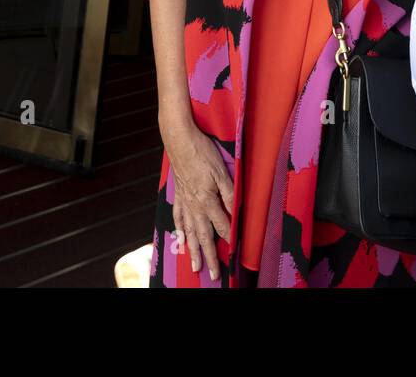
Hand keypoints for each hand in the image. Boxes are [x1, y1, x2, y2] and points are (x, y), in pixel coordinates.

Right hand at [161, 117, 233, 280]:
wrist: (179, 139)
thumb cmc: (202, 152)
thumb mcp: (221, 172)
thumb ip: (230, 193)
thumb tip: (237, 211)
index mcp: (207, 200)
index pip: (222, 225)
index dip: (230, 240)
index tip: (235, 254)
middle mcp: (194, 205)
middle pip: (203, 236)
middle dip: (209, 256)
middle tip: (212, 275)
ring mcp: (184, 201)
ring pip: (188, 231)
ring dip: (193, 250)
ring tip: (195, 266)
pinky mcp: (178, 194)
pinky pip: (178, 218)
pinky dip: (179, 231)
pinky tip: (180, 239)